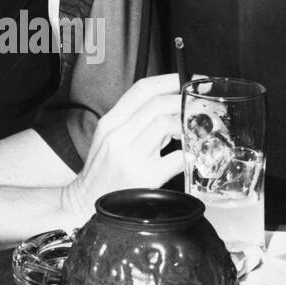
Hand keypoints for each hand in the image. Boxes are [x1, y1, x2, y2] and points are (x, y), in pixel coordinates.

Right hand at [60, 73, 184, 227]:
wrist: (85, 204)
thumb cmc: (102, 173)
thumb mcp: (109, 140)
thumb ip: (134, 123)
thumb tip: (168, 112)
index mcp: (111, 122)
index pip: (141, 90)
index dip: (168, 80)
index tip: (187, 80)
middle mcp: (118, 134)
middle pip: (157, 103)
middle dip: (184, 101)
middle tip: (200, 106)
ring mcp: (130, 155)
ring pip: (165, 124)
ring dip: (187, 124)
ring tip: (195, 131)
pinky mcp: (143, 177)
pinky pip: (175, 159)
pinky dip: (189, 155)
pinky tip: (192, 156)